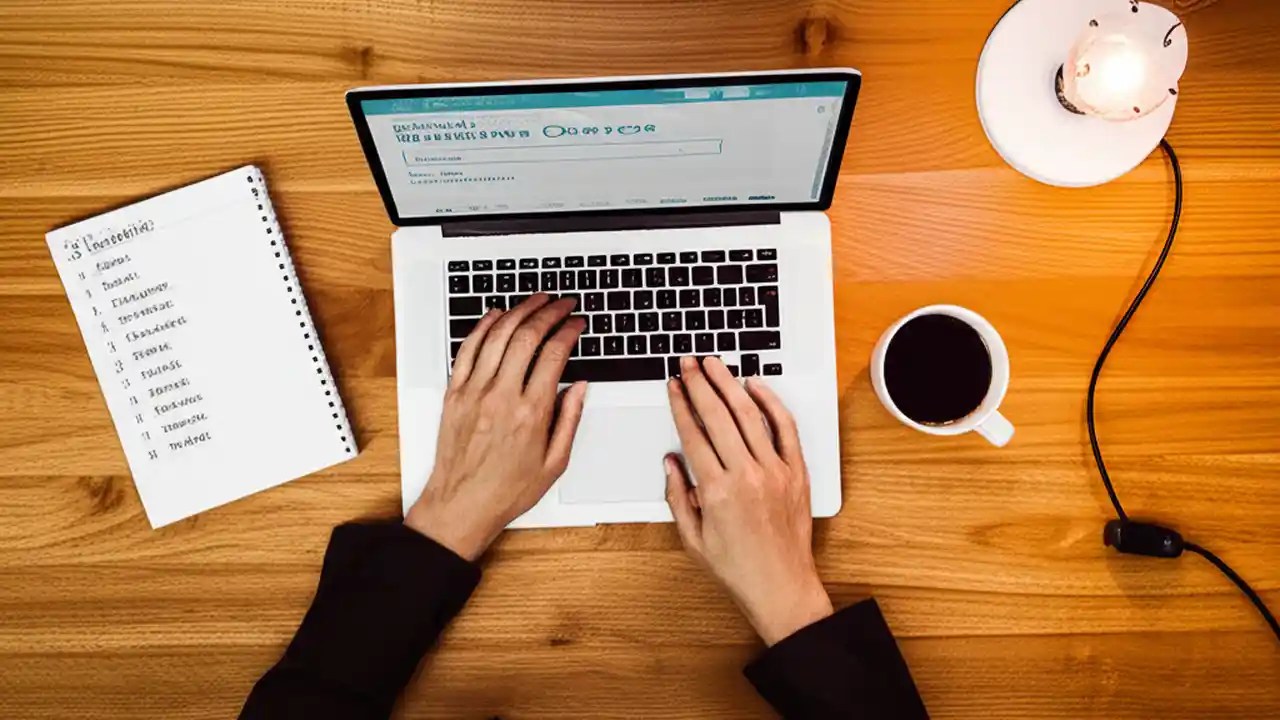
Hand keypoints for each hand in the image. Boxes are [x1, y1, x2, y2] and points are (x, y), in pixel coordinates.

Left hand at [404, 294, 587, 560]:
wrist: (461, 505)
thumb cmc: (506, 490)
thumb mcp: (555, 462)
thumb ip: (570, 420)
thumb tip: (581, 387)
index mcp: (531, 413)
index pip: (554, 354)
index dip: (569, 331)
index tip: (577, 323)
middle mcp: (501, 397)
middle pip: (527, 336)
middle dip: (549, 312)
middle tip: (562, 304)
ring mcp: (474, 392)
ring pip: (498, 335)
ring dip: (519, 311)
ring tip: (535, 301)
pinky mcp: (454, 394)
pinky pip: (468, 349)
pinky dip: (483, 326)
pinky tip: (496, 315)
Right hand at [664, 356, 831, 645]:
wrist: (781, 587)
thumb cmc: (737, 568)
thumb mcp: (692, 538)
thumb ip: (677, 496)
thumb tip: (670, 461)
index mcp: (717, 491)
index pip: (693, 434)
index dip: (680, 405)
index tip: (672, 386)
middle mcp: (747, 475)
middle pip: (718, 416)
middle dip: (699, 384)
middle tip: (688, 363)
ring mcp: (775, 471)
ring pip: (749, 415)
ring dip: (729, 384)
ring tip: (715, 365)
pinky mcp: (797, 472)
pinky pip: (785, 428)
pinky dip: (771, 403)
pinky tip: (756, 387)